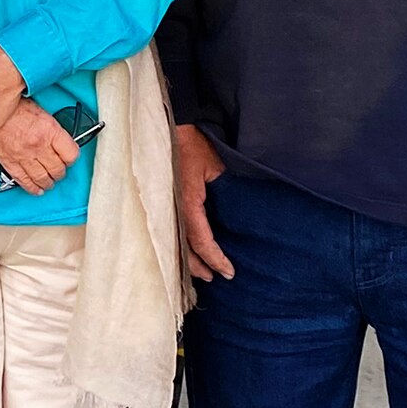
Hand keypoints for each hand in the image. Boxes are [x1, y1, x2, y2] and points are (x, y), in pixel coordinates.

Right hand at [0, 100, 78, 194]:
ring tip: (49, 182)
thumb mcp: (41, 113)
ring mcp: (24, 156)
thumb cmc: (14, 109)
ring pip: (43, 179)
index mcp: (49, 130)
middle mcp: (38, 145)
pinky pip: (25, 181)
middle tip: (59, 171)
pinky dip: (33, 188)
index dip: (72, 159)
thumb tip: (62, 143)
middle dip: (60, 173)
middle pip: (58, 170)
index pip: (71, 154)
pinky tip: (37, 189)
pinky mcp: (10, 163)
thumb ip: (53, 130)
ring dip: (48, 183)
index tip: (69, 158)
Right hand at [174, 122, 232, 281]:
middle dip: (199, 266)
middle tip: (216, 277)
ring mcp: (167, 207)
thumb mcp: (215, 166)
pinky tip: (188, 252)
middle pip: (183, 248)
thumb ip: (225, 188)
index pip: (201, 239)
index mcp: (188, 202)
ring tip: (202, 272)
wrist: (172, 129)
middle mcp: (173, 209)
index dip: (214, 258)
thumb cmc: (194, 144)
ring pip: (175, 242)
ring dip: (187, 260)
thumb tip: (241, 209)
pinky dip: (181, 245)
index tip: (228, 271)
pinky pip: (172, 230)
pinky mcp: (165, 203)